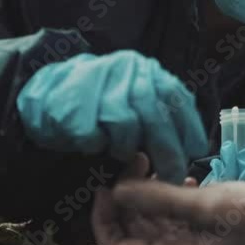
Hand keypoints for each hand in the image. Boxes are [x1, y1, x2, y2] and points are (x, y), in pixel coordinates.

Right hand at [16, 50, 207, 182]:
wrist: (50, 91)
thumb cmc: (100, 102)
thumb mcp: (135, 97)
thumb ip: (161, 113)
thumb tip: (189, 146)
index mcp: (145, 69)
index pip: (174, 96)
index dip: (188, 126)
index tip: (194, 151)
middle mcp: (125, 70)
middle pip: (153, 113)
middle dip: (166, 149)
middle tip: (171, 175)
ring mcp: (97, 82)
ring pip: (124, 124)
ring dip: (125, 147)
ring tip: (120, 152)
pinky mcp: (72, 100)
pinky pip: (92, 135)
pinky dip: (95, 145)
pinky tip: (93, 143)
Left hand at [92, 154, 244, 244]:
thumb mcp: (208, 205)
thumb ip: (160, 199)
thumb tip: (116, 192)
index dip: (101, 219)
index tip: (106, 185)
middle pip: (131, 232)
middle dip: (126, 198)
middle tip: (137, 159)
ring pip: (152, 224)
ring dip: (148, 195)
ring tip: (158, 164)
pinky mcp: (208, 235)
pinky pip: (176, 220)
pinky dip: (172, 199)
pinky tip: (188, 180)